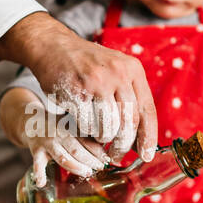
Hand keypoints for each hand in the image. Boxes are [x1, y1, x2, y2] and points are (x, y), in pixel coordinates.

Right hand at [0, 12, 157, 161]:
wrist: (54, 47)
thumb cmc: (88, 64)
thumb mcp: (116, 69)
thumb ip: (130, 96)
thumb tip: (143, 138)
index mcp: (132, 70)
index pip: (147, 110)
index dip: (148, 137)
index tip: (146, 156)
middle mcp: (118, 74)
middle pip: (129, 123)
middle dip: (123, 145)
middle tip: (117, 155)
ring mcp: (96, 82)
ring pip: (108, 126)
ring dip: (104, 139)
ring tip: (99, 137)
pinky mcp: (75, 91)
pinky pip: (86, 124)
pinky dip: (86, 131)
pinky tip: (84, 126)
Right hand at [25, 115, 110, 188]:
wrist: (32, 121)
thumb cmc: (58, 125)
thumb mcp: (71, 124)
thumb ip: (85, 134)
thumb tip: (104, 150)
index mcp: (70, 126)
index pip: (86, 141)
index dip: (98, 151)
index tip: (107, 160)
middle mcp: (59, 133)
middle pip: (77, 150)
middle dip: (90, 160)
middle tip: (99, 168)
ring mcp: (47, 143)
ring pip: (63, 157)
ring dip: (76, 167)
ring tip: (86, 173)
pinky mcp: (36, 151)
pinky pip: (37, 163)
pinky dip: (39, 173)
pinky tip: (41, 183)